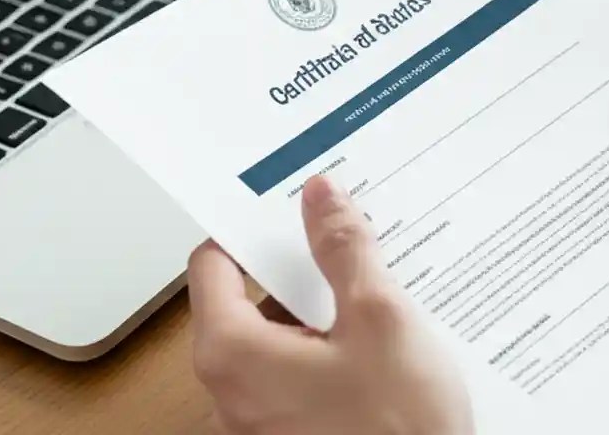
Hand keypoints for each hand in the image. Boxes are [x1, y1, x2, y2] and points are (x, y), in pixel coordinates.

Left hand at [188, 176, 472, 434]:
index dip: (253, 229)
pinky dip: (330, 352)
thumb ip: (343, 250)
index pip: (213, 263)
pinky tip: (380, 350)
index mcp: (232, 353)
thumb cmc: (396, 433)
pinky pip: (296, 376)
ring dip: (322, 313)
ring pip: (279, 340)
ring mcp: (258, 420)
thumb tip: (321, 197)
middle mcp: (230, 392)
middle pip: (247, 301)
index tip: (293, 210)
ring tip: (376, 302)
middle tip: (349, 248)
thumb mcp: (380, 320)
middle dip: (300, 271)